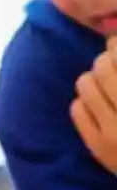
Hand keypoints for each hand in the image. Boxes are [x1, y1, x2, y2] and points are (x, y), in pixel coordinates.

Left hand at [72, 41, 116, 173]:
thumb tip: (113, 43)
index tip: (116, 44)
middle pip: (103, 66)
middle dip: (106, 60)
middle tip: (111, 62)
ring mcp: (113, 131)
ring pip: (85, 83)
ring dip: (93, 78)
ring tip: (104, 84)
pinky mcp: (97, 145)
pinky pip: (77, 108)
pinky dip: (84, 102)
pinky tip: (97, 106)